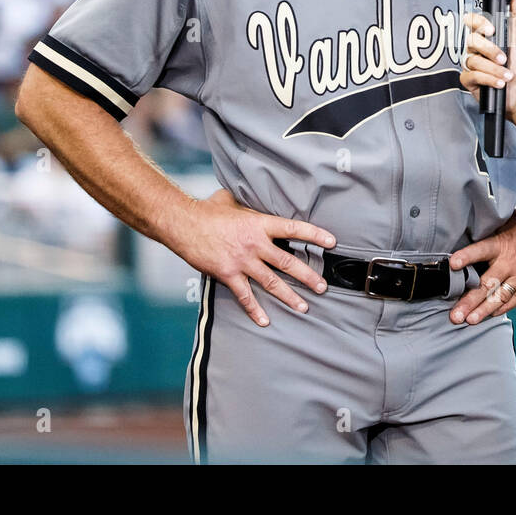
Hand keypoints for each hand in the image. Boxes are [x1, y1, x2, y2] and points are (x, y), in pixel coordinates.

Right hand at [169, 188, 336, 327]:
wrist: (183, 224)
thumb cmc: (207, 210)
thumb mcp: (232, 201)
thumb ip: (248, 205)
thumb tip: (253, 194)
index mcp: (259, 223)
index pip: (294, 229)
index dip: (315, 235)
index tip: (332, 242)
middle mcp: (255, 244)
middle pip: (288, 262)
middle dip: (307, 276)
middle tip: (322, 287)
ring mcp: (242, 261)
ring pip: (271, 282)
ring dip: (289, 296)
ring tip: (304, 307)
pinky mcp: (227, 274)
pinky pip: (244, 296)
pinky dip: (254, 310)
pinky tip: (265, 320)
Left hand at [446, 199, 515, 324]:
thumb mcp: (510, 222)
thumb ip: (493, 238)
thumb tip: (471, 249)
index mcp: (505, 242)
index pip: (481, 250)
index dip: (466, 257)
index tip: (451, 265)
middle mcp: (514, 261)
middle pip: (488, 284)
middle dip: (469, 301)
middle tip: (455, 316)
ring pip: (501, 296)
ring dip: (484, 310)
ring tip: (469, 320)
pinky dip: (503, 307)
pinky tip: (491, 314)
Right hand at [460, 0, 515, 119]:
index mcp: (488, 37)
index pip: (473, 22)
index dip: (478, 22)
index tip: (491, 29)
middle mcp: (478, 49)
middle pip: (472, 40)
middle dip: (490, 50)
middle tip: (504, 58)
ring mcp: (473, 64)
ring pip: (473, 60)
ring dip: (494, 69)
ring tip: (507, 75)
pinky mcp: (469, 80)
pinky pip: (471, 75)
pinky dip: (488, 79)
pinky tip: (499, 82)